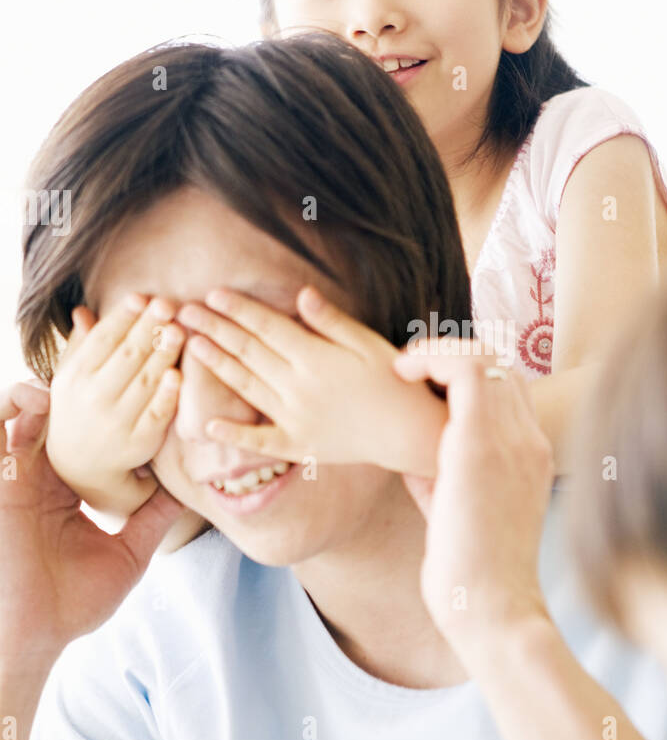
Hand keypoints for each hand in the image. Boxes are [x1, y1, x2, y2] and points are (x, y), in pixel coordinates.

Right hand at [0, 378, 184, 665]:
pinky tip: (39, 399)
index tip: (145, 375)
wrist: (32, 636)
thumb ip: (152, 517)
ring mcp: (17, 478)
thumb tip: (185, 490)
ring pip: (25, 411)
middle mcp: (42, 477)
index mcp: (68, 488)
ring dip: (50, 387)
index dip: (114, 403)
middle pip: (62, 414)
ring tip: (79, 368)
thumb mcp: (128, 553)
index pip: (90, 433)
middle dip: (89, 380)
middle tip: (114, 354)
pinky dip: (12, 409)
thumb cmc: (74, 604)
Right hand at [45, 293, 184, 514]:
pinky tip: (178, 374)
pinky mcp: (140, 441)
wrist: (82, 464)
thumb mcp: (72, 376)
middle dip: (148, 329)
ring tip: (179, 330)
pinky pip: (156, 414)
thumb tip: (83, 311)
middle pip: (126, 357)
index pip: (103, 341)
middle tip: (168, 305)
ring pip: (144, 383)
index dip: (123, 318)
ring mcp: (118, 422)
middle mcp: (94, 398)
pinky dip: (167, 395)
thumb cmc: (80, 407)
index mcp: (76, 377)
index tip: (142, 297)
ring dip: (163, 355)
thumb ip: (82, 344)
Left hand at [175, 285, 447, 474]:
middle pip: (249, 353)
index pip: (268, 328)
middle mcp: (300, 388)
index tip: (213, 294)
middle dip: (215, 329)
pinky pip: (259, 440)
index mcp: (316, 358)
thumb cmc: (394, 380)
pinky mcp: (299, 446)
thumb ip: (332, 321)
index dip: (239, 310)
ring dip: (216, 366)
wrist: (410, 433)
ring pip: (247, 388)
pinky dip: (233, 434)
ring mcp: (296, 419)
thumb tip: (300, 294)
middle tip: (183, 311)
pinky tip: (206, 425)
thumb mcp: (369, 344)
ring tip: (191, 345)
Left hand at [392, 344, 554, 648]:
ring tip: (403, 368)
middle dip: (450, 354)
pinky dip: (432, 359)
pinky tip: (402, 374)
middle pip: (500, 363)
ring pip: (484, 355)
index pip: (509, 386)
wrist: (493, 610)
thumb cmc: (471, 572)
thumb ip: (439, 472)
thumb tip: (406, 447)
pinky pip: (466, 370)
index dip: (466, 372)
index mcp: (531, 455)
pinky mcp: (482, 445)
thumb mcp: (455, 508)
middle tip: (409, 369)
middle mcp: (529, 439)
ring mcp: (511, 439)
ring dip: (438, 351)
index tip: (423, 385)